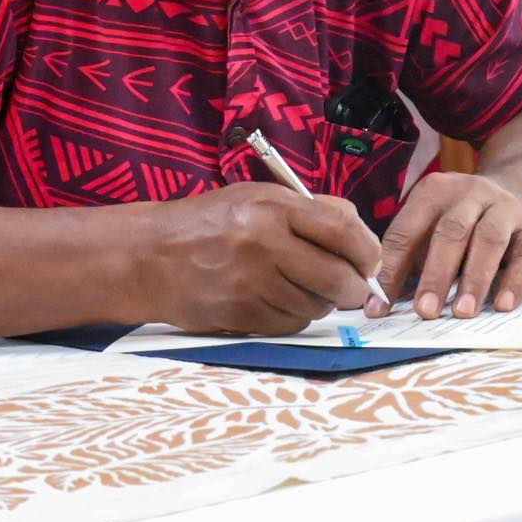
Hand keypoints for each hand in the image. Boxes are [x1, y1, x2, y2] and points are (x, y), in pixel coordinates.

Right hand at [140, 184, 382, 334]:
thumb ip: (311, 210)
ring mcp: (249, 283)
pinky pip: (289, 324)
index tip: (371, 263)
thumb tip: (360, 234)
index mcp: (273, 208)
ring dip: (322, 303)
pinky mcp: (238, 314)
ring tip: (307, 289)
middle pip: (336, 277)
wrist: (150, 256)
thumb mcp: (258, 197)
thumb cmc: (211, 222)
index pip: (342, 231)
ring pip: (315, 305)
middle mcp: (263, 244)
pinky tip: (281, 301)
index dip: (367, 252)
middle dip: (354, 289)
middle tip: (354, 289)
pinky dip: (295, 317)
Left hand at [373, 172, 521, 319]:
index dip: (391, 270)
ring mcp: (505, 208)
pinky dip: (516, 280)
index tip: (380, 308)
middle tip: (425, 310)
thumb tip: (383, 305)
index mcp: (434, 192)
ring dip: (475, 278)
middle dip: (436, 274)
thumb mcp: (430, 229)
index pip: (406, 232)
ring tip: (463, 311)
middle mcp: (471, 193)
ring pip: (489, 239)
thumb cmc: (461, 225)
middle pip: (451, 232)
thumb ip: (409, 260)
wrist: (515, 196)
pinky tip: (503, 304)